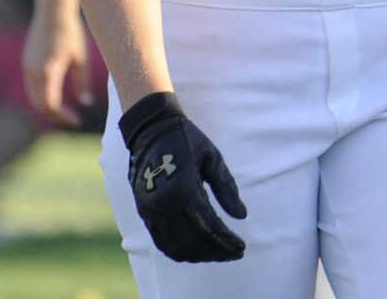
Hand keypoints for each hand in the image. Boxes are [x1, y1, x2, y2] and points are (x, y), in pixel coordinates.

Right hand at [22, 0, 94, 126]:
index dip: (62, 116)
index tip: (76, 120)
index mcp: (49, 72)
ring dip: (47, 107)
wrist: (53, 13)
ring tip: (65, 111)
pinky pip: (32, 87)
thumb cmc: (72, 34)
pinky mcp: (27, 64)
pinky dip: (42, 96)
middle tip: (71, 119)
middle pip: (40, 105)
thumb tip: (86, 103)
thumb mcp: (81, 58)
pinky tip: (57, 96)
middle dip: (55, 115)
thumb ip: (82, 82)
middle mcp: (34, 72)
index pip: (51, 105)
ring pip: (34, 97)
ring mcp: (27, 68)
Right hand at [119, 92, 246, 261]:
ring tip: (219, 254)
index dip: (226, 240)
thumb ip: (227, 188)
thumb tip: (242, 215)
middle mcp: (165, 203)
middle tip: (235, 253)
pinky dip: (178, 251)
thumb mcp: (213, 157)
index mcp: (184, 188)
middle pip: (193, 240)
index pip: (209, 225)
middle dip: (216, 251)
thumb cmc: (188, 140)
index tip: (241, 247)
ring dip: (199, 255)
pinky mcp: (144, 212)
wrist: (152, 130)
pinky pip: (160, 241)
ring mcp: (151, 210)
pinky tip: (195, 251)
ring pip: (175, 246)